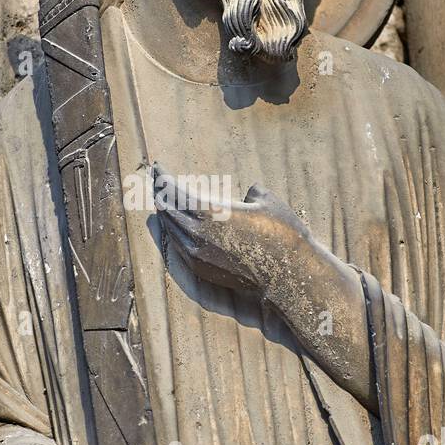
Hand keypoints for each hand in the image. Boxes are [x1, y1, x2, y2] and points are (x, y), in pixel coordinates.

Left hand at [152, 162, 308, 295]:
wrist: (287, 277)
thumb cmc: (282, 235)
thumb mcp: (268, 202)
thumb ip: (254, 192)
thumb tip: (250, 191)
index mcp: (211, 212)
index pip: (175, 192)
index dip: (163, 178)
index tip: (157, 167)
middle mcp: (198, 234)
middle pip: (167, 209)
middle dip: (160, 192)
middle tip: (156, 179)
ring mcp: (197, 254)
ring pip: (170, 228)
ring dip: (164, 212)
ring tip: (161, 199)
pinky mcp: (201, 269)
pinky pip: (177, 245)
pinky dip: (172, 230)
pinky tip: (173, 225)